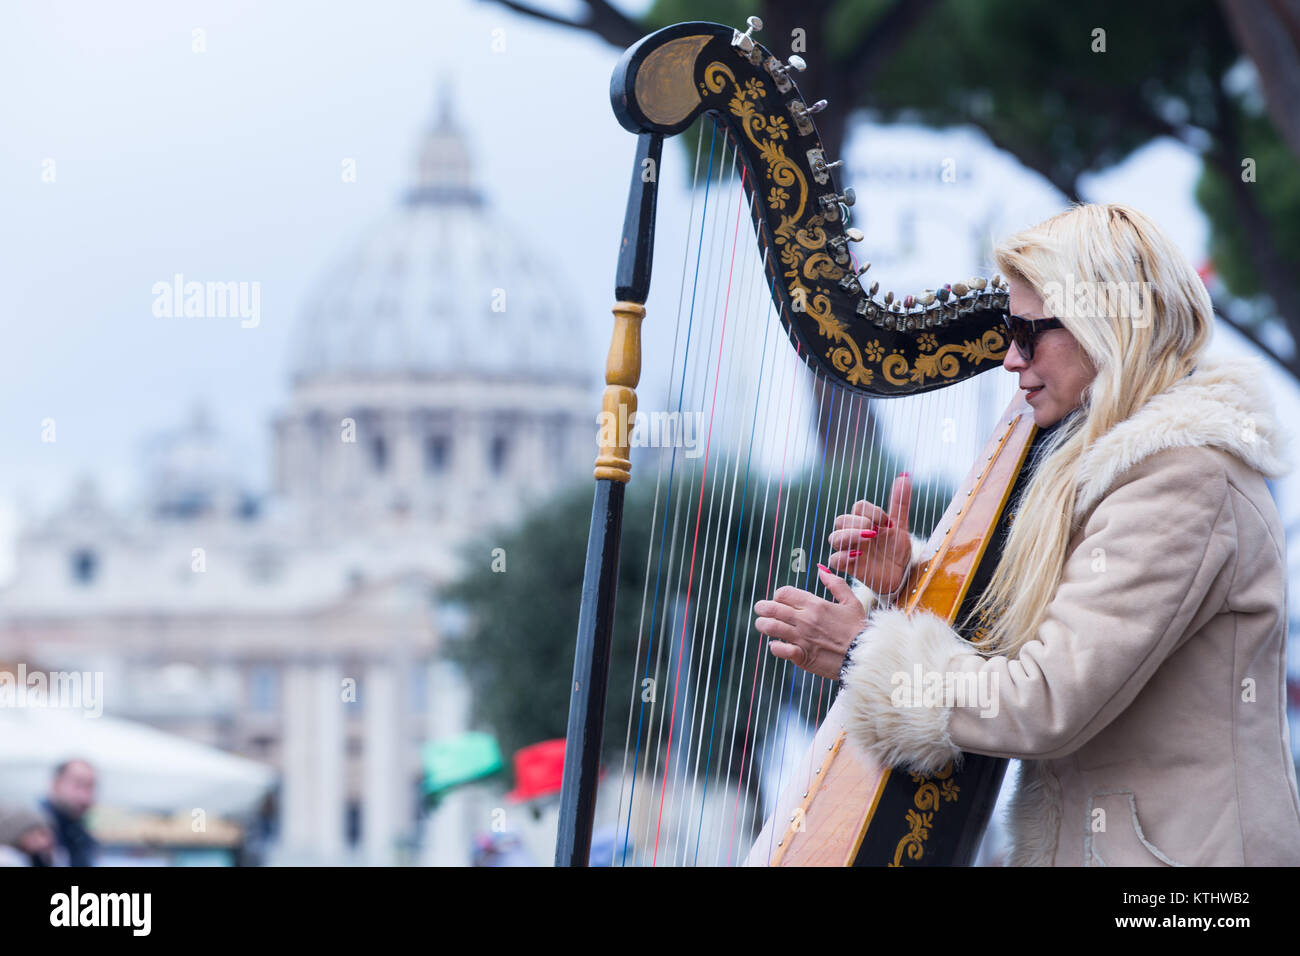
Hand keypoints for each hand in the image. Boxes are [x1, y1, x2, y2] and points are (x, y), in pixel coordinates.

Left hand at [754, 565, 868, 679]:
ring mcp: (802, 638)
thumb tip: (821, 570)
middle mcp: (805, 619)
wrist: (866, 655)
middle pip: (772, 608)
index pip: (784, 593)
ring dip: (763, 625)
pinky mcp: (802, 656)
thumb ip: (836, 584)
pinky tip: (775, 645)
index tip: (779, 601)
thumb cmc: (859, 628)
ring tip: (761, 625)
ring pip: (771, 627)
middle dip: (762, 608)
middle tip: (760, 610)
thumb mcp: (851, 602)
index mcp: (815, 604)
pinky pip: (779, 649)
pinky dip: (774, 646)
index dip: (778, 595)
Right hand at [826, 473, 912, 594]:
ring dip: (849, 536)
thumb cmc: (897, 550)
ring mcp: (849, 550)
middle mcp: (853, 533)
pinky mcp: (848, 567)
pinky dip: (843, 557)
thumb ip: (900, 503)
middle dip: (858, 523)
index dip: (872, 511)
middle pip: (841, 520)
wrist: (901, 574)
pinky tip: (859, 555)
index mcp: (864, 521)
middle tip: (875, 531)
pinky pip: (834, 560)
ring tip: (868, 538)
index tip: (889, 523)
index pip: (858, 507)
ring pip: (835, 538)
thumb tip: (905, 476)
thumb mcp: (900, 526)